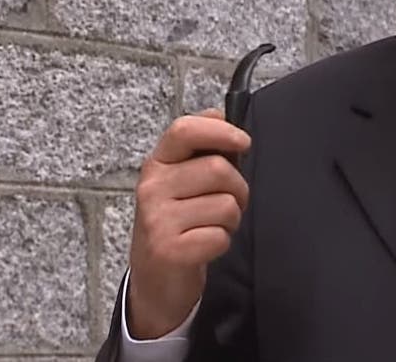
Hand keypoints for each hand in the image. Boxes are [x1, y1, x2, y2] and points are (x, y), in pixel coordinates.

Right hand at [126, 109, 250, 338]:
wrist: (155, 278)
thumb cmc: (179, 221)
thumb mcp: (184, 180)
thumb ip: (204, 149)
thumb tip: (226, 117)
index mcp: (159, 163)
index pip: (185, 130)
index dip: (220, 130)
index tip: (243, 142)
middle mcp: (152, 187)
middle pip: (218, 169)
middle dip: (238, 188)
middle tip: (229, 202)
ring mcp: (157, 219)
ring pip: (225, 205)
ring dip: (231, 219)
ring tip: (212, 226)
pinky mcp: (167, 249)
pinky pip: (219, 236)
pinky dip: (222, 242)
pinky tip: (204, 246)